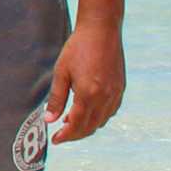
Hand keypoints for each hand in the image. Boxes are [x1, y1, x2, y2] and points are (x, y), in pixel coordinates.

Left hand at [46, 21, 125, 142]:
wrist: (102, 29)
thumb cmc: (78, 48)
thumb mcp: (61, 72)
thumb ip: (56, 98)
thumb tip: (49, 120)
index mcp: (88, 94)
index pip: (77, 125)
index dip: (65, 135)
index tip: (56, 140)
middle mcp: (105, 97)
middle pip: (90, 127)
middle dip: (75, 134)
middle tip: (61, 134)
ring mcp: (116, 93)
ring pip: (101, 121)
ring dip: (87, 126)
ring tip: (71, 121)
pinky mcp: (121, 88)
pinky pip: (111, 111)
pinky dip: (99, 117)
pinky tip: (88, 111)